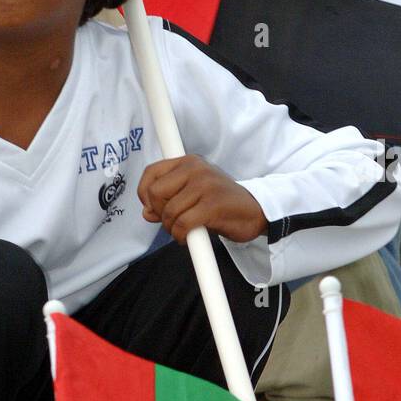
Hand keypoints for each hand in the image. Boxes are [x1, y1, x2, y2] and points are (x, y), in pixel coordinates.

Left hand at [137, 154, 267, 244]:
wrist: (256, 210)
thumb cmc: (222, 203)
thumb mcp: (192, 196)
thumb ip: (169, 200)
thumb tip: (146, 213)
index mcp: (188, 162)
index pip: (152, 172)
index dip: (144, 194)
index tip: (152, 208)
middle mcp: (195, 169)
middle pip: (155, 192)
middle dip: (159, 213)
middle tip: (172, 222)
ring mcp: (205, 185)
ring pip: (169, 211)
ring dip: (171, 228)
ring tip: (183, 231)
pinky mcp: (213, 205)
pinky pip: (183, 224)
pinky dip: (181, 236)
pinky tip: (188, 238)